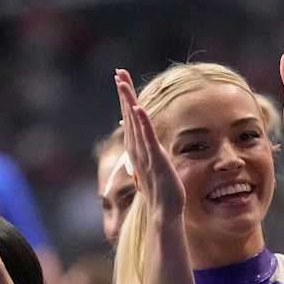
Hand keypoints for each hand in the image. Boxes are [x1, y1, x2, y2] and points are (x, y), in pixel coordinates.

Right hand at [114, 69, 185, 219]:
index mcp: (137, 147)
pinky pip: (147, 138)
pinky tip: (137, 109)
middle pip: (128, 114)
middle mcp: (137, 148)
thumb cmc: (162, 190)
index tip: (121, 79)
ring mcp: (145, 153)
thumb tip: (148, 146)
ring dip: (128, 102)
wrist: (165, 211)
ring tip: (122, 83)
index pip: (130, 118)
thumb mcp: (154, 166)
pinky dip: (142, 124)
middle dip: (124, 93)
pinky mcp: (155, 159)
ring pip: (135, 122)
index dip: (126, 98)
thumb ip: (149, 153)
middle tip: (118, 72)